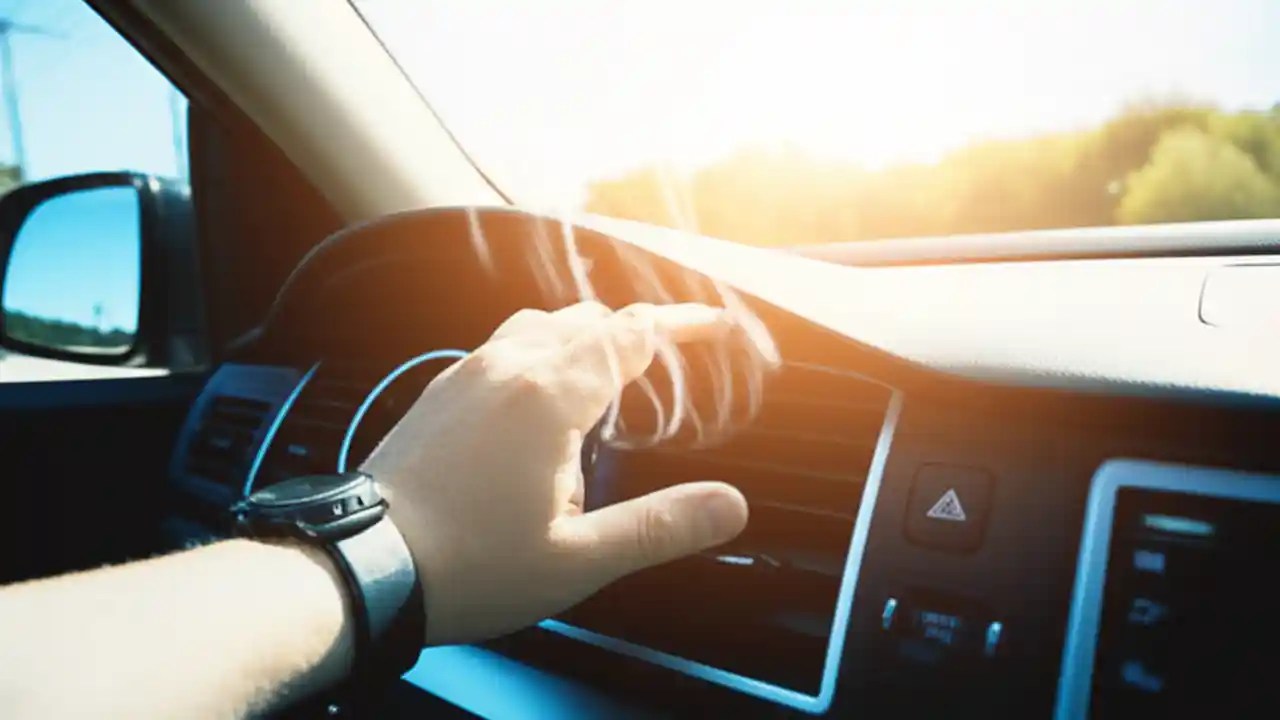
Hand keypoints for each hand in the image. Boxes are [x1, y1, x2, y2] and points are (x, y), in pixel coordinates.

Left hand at [361, 302, 749, 644]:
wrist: (364, 566)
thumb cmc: (468, 567)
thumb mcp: (578, 560)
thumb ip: (658, 527)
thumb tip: (729, 505)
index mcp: (549, 397)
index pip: (631, 335)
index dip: (679, 324)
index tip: (714, 324)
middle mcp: (508, 369)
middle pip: (587, 320)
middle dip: (636, 330)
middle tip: (670, 357)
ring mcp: (467, 374)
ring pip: (541, 324)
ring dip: (585, 335)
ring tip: (609, 371)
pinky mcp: (440, 391)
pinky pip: (503, 346)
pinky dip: (542, 350)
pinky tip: (541, 394)